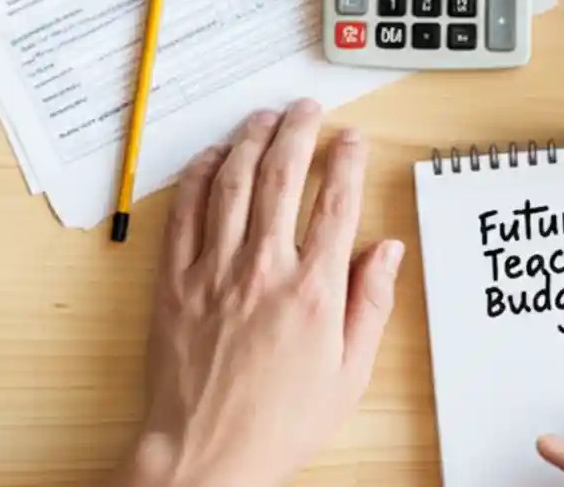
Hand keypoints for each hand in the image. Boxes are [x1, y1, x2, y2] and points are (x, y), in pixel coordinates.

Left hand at [111, 100, 404, 486]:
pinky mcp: (175, 283)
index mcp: (314, 291)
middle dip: (299, 130)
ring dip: (249, 140)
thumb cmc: (279, 422)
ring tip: (263, 118)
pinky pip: (184, 213)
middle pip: (282, 175)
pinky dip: (198, 177)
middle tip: (307, 110)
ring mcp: (214, 271)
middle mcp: (264, 269)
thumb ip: (371, 304)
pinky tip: (212, 159)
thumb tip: (388, 252)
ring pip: (232, 182)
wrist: (206, 456)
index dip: (348, 160)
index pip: (337, 202)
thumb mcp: (350, 373)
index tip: (353, 140)